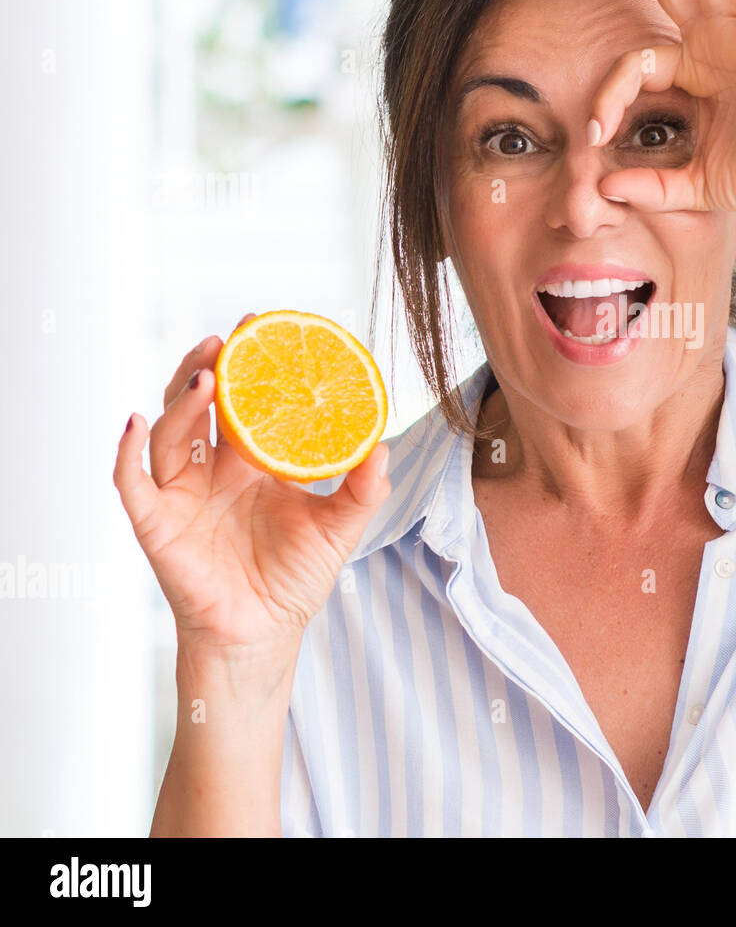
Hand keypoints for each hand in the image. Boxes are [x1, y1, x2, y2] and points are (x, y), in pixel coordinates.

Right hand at [113, 313, 390, 661]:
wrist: (264, 635)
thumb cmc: (294, 579)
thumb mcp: (340, 528)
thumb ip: (363, 490)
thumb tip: (384, 447)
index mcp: (252, 462)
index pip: (244, 400)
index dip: (247, 364)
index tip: (260, 326)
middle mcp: (212, 470)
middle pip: (198, 404)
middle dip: (208, 367)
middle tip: (228, 340)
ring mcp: (181, 494)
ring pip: (168, 433)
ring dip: (180, 401)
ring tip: (205, 376)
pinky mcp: (158, 525)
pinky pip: (132, 484)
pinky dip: (127, 453)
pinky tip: (135, 423)